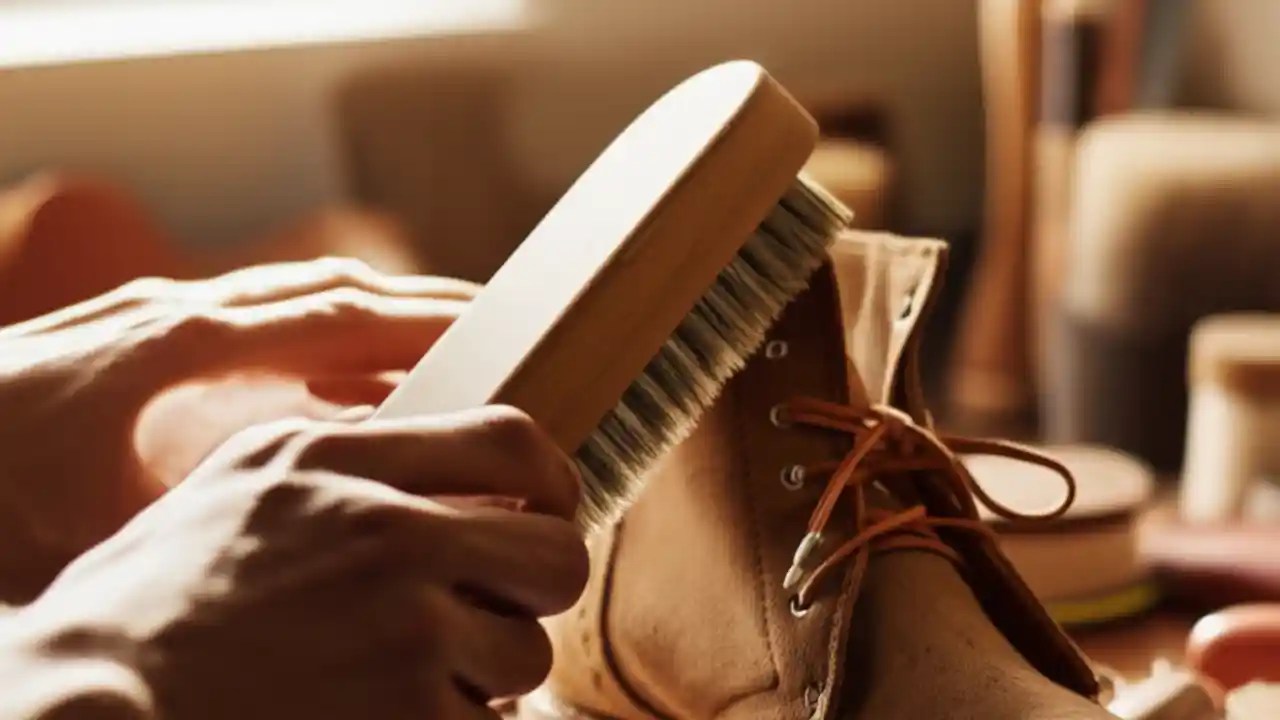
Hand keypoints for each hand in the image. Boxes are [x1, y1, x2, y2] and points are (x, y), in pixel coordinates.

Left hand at [0, 258, 475, 601]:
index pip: (333, 315)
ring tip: (449, 359)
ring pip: (295, 307)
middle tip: (505, 332)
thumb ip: (217, 517)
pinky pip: (259, 333)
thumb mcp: (105, 529)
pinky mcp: (144, 350)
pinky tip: (350, 392)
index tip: (500, 331)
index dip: (424, 322)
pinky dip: (322, 352)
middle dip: (418, 307)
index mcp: (178, 347)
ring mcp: (158, 326)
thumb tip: (330, 533)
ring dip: (374, 327)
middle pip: (327, 292)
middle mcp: (176, 317)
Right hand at [13, 406, 586, 719]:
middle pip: (556, 554)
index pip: (514, 444)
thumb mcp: (249, 479)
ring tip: (417, 670)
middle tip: (497, 604)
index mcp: (344, 464)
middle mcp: (386, 537)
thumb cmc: (162, 592)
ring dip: (488, 669)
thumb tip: (453, 451)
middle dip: (537, 586)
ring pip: (527, 654)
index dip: (553, 480)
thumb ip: (352, 453)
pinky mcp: (409, 718)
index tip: (545, 509)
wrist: (98, 700)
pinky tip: (392, 713)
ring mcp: (403, 634)